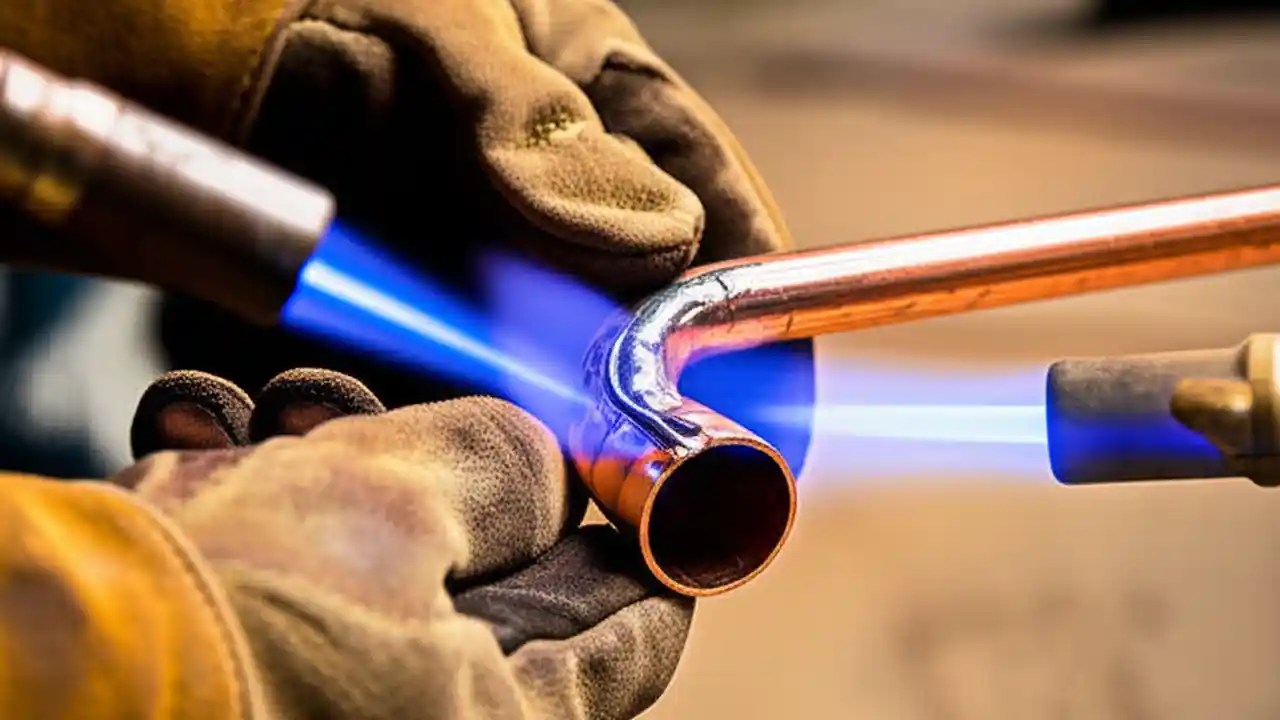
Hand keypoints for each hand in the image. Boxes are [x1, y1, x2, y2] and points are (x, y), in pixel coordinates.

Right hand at [120, 368, 693, 718]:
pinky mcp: (243, 671)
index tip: (657, 489)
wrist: (26, 677)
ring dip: (338, 465)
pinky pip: (283, 573)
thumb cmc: (229, 622)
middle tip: (443, 407)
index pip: (627, 641)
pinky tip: (204, 431)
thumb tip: (544, 466)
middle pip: (495, 583)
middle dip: (465, 478)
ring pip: (376, 562)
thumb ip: (501, 470)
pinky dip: (253, 497)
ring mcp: (329, 699)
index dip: (652, 548)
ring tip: (287, 408)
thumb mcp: (397, 505)